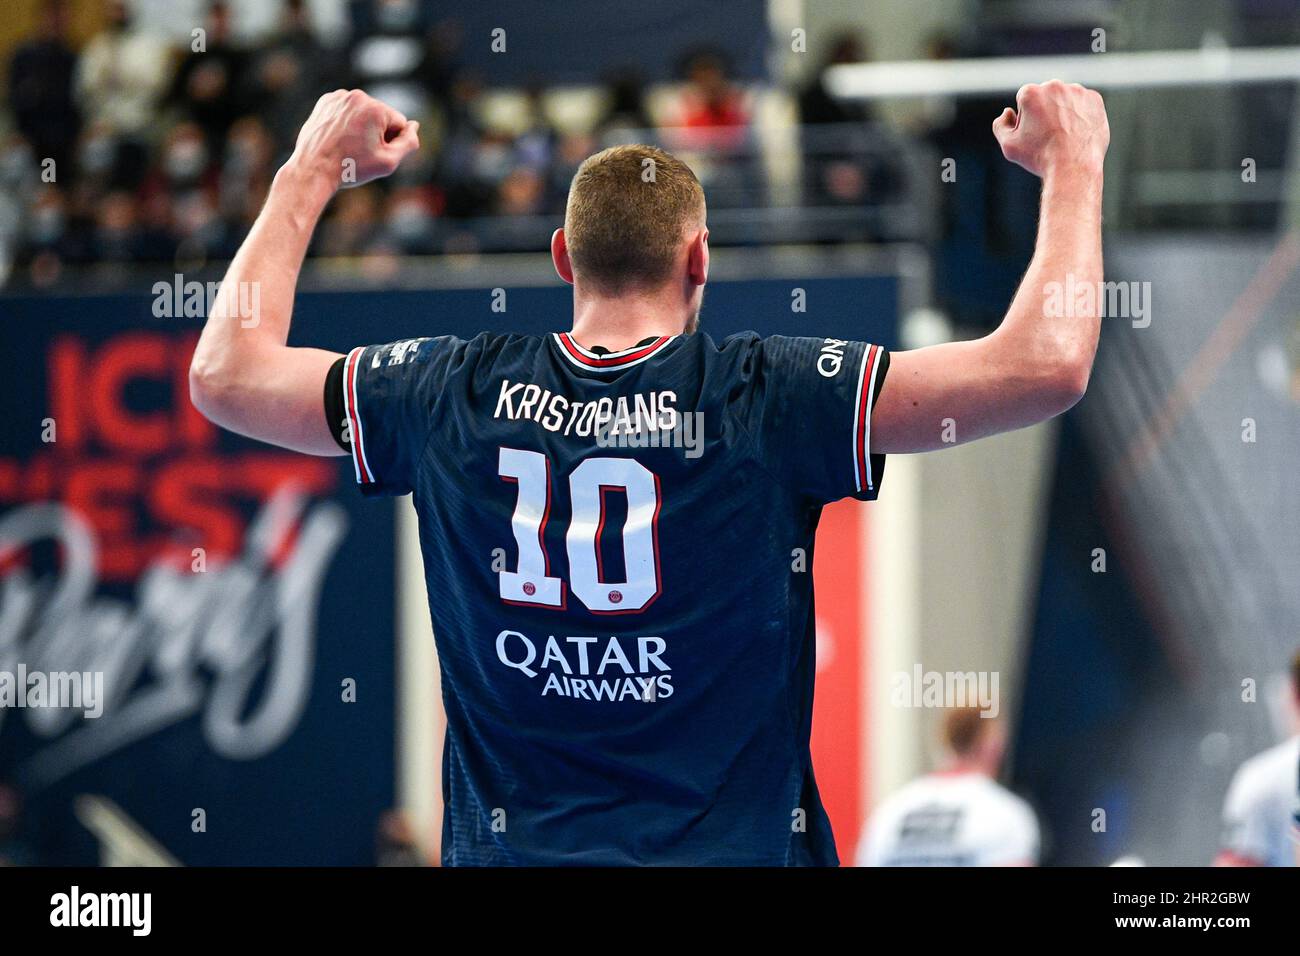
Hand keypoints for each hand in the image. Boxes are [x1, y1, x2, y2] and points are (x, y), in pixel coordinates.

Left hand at [286, 89, 420, 191]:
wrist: (313, 169)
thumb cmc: (352, 167)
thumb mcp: (389, 161)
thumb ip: (408, 143)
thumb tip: (415, 126)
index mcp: (375, 108)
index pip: (400, 123)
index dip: (392, 142)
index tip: (375, 154)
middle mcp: (357, 96)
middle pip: (381, 116)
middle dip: (376, 133)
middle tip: (360, 152)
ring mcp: (339, 97)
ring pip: (363, 113)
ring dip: (362, 127)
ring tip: (348, 146)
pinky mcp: (326, 101)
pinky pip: (347, 111)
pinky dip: (346, 123)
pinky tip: (339, 138)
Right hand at [993, 80, 1108, 178]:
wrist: (1074, 167)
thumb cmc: (1040, 157)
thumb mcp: (1009, 146)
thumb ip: (1000, 125)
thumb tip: (1008, 112)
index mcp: (1030, 93)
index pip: (1024, 100)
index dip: (1026, 119)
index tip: (1033, 134)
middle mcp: (1054, 86)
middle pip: (1045, 96)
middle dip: (1045, 112)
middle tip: (1049, 136)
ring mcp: (1077, 91)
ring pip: (1065, 99)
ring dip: (1063, 112)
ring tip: (1064, 135)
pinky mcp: (1094, 99)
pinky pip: (1083, 104)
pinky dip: (1080, 115)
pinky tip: (1077, 132)